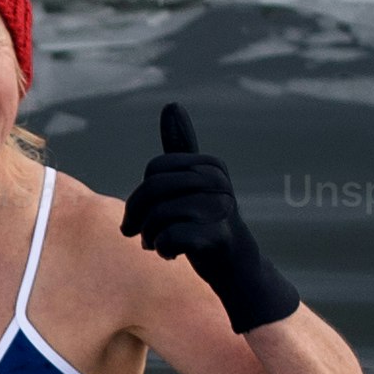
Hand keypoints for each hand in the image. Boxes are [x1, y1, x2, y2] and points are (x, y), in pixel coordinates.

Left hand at [123, 103, 302, 332]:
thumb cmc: (206, 224)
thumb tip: (172, 104)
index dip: (139, 196)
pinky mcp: (218, 236)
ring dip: (150, 236)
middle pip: (152, 190)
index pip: (153, 171)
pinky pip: (169, 237)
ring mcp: (221, 208)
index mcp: (211, 165)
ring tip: (158, 244)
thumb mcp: (192, 184)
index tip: (141, 217)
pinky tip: (171, 254)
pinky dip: (163, 249)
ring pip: (158, 215)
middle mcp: (218, 182)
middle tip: (138, 235)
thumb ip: (181, 148)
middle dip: (137, 216)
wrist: (237, 269)